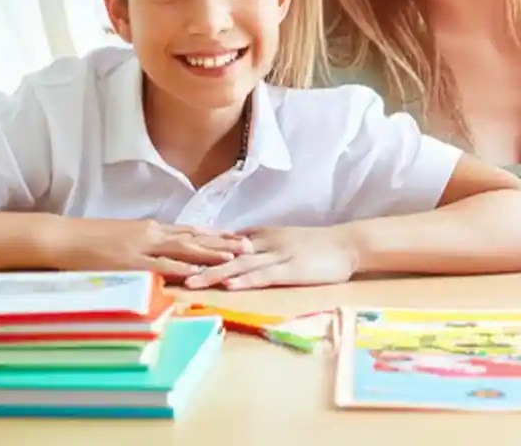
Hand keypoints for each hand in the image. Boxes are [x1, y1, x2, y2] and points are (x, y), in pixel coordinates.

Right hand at [42, 217, 252, 281]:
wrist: (62, 237)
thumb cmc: (88, 241)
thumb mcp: (122, 239)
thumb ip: (144, 246)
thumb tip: (161, 255)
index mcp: (150, 229)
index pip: (190, 230)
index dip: (214, 234)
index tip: (237, 236)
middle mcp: (152, 233)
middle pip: (195, 237)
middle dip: (223, 242)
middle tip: (250, 245)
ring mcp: (142, 246)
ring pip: (185, 248)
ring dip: (211, 253)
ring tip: (235, 256)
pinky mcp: (131, 261)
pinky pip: (160, 264)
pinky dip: (181, 267)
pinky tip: (198, 271)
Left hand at [182, 225, 358, 289]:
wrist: (348, 243)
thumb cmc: (319, 245)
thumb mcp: (284, 240)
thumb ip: (261, 246)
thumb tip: (237, 251)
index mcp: (262, 235)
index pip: (224, 240)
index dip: (198, 247)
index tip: (173, 253)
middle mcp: (265, 242)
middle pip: (226, 252)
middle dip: (198, 262)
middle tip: (172, 270)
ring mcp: (278, 255)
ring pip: (240, 264)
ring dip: (214, 273)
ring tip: (191, 282)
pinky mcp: (292, 270)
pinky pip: (265, 275)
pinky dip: (246, 280)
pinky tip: (229, 285)